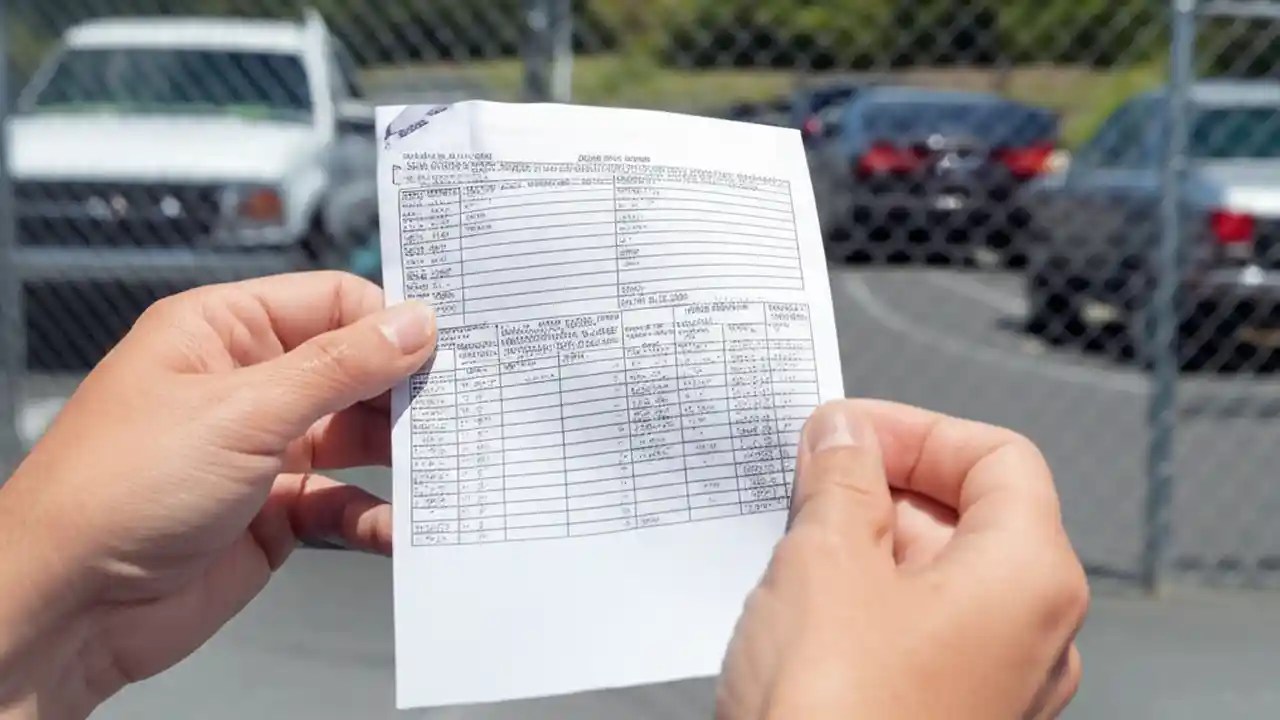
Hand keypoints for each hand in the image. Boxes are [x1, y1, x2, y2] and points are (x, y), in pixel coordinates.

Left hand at [0, 272, 435, 718]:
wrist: (69, 606)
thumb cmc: (116, 489)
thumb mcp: (242, 410)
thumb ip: (338, 367)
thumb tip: (410, 324)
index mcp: (222, 331)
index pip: (330, 302)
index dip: (388, 320)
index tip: (445, 346)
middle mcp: (245, 385)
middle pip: (352, 370)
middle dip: (402, 391)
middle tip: (457, 408)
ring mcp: (262, 450)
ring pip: (354, 438)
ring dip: (397, 455)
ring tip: (440, 465)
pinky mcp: (274, 512)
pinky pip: (343, 503)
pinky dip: (374, 514)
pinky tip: (394, 524)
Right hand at [717, 400, 1088, 719]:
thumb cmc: (839, 715)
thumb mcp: (826, 561)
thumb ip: (841, 479)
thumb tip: (843, 435)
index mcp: (1029, 575)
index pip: (996, 456)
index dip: (916, 430)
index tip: (845, 430)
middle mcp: (1031, 630)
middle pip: (967, 514)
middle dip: (880, 486)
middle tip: (804, 481)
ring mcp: (992, 680)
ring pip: (934, 575)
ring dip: (863, 543)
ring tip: (791, 544)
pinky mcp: (946, 712)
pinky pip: (914, 630)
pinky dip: (863, 599)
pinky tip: (800, 606)